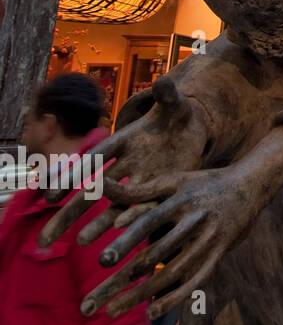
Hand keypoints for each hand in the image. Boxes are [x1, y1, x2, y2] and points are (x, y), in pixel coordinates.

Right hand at [39, 75, 207, 249]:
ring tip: (80, 244)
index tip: (51, 194)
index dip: (74, 175)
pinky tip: (122, 241)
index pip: (95, 159)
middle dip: (70, 213)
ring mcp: (141, 179)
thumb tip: (163, 80)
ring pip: (114, 206)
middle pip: (93, 191)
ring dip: (98, 225)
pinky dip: (133, 224)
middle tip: (45, 238)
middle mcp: (126, 164)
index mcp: (123, 140)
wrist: (195, 129)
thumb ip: (168, 95)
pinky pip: (142, 210)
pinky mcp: (159, 190)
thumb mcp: (175, 105)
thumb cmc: (177, 114)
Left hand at [79, 155, 277, 320]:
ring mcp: (210, 240)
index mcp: (181, 200)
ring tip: (112, 311)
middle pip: (155, 254)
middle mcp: (196, 221)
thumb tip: (96, 184)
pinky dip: (174, 297)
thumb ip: (135, 190)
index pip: (149, 222)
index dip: (127, 241)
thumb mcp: (172, 181)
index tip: (102, 261)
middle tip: (92, 302)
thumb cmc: (202, 183)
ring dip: (140, 295)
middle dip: (122, 280)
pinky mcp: (220, 254)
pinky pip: (196, 280)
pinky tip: (152, 312)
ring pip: (173, 273)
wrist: (251, 185)